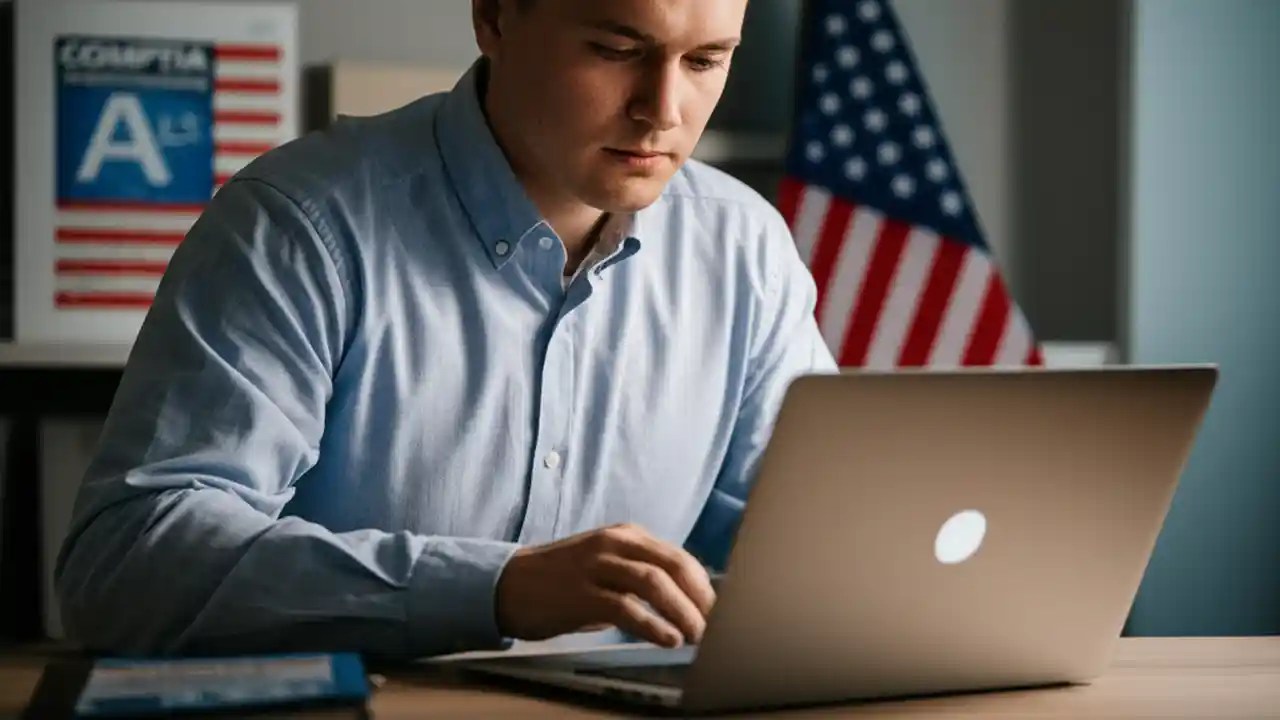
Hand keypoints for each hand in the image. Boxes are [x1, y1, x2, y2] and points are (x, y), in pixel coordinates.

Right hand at [494, 523, 715, 647]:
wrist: (509, 584)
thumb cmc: (563, 581)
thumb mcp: (606, 566)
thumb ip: (640, 575)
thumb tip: (686, 602)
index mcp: (625, 536)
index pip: (678, 557)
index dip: (704, 585)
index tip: (719, 610)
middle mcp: (614, 544)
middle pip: (672, 565)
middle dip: (700, 597)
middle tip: (717, 625)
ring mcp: (596, 566)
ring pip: (653, 583)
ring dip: (682, 611)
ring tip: (698, 635)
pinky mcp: (580, 593)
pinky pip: (625, 607)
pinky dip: (652, 624)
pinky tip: (668, 639)